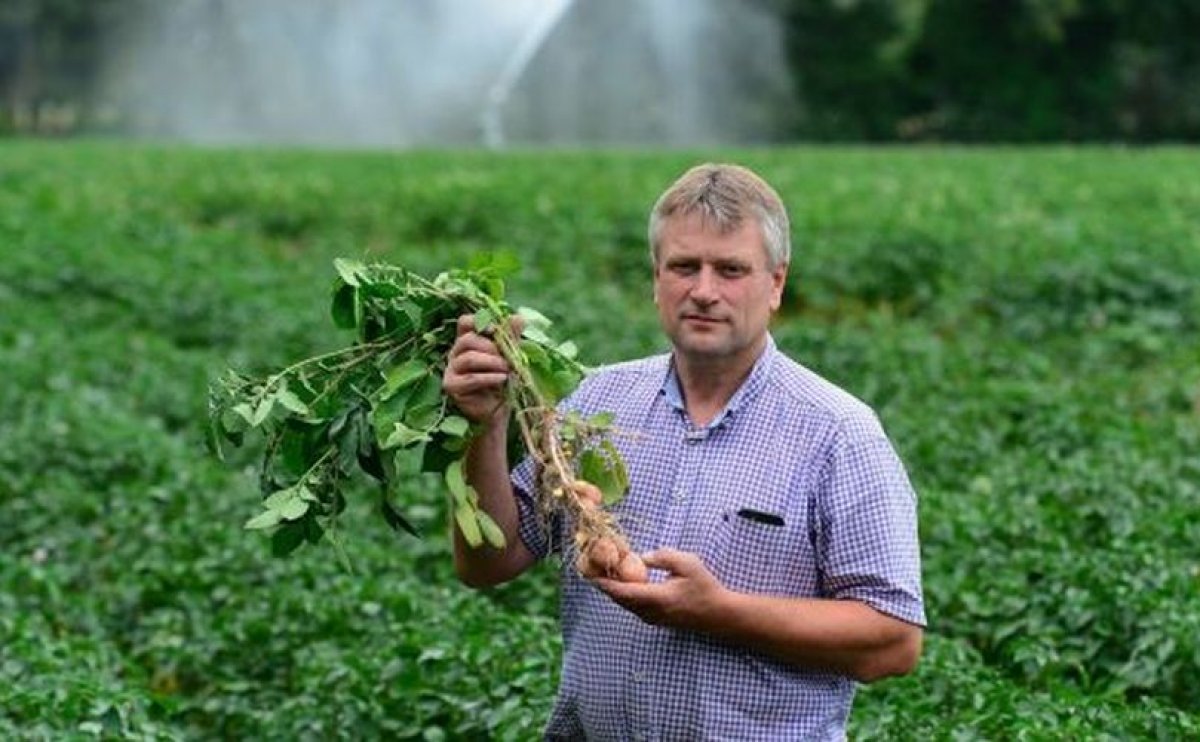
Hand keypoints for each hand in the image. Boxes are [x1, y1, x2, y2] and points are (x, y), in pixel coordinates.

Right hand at [442, 314, 522, 422]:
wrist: (499, 409)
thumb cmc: (502, 379)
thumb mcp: (509, 355)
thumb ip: (510, 337)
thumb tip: (519, 317)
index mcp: (468, 341)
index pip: (464, 322)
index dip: (478, 321)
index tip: (496, 329)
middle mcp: (456, 353)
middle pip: (468, 339)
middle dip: (491, 347)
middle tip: (507, 358)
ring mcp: (451, 369)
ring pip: (468, 358)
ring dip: (491, 362)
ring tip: (507, 369)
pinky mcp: (452, 386)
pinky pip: (470, 378)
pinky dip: (489, 377)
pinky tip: (502, 379)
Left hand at [593, 548, 727, 631]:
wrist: (719, 615)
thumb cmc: (705, 587)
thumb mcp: (687, 563)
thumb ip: (662, 557)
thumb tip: (642, 557)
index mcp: (656, 598)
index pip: (622, 592)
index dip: (604, 583)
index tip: (590, 574)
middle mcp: (651, 612)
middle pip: (620, 600)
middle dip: (607, 586)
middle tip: (596, 569)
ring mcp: (654, 619)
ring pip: (627, 605)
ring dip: (616, 592)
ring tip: (608, 574)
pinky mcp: (658, 621)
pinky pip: (635, 608)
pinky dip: (627, 597)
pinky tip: (628, 584)